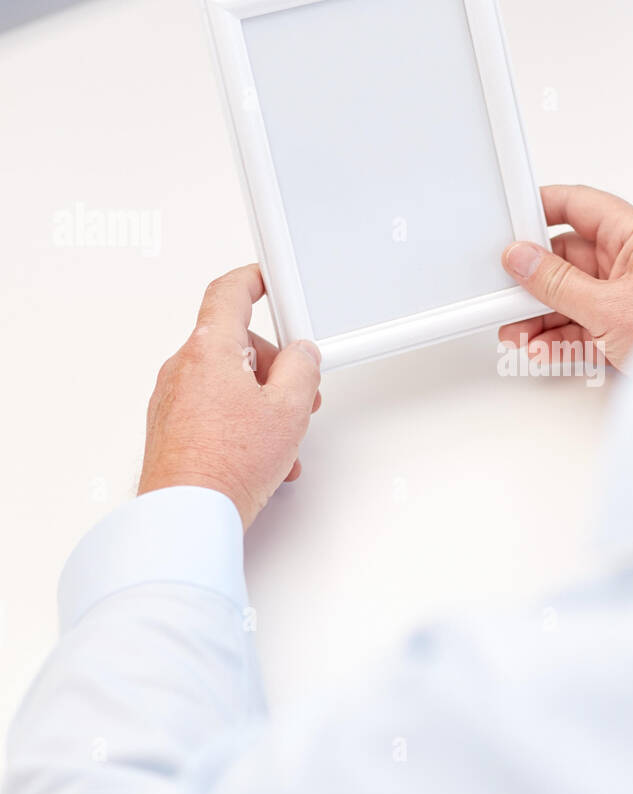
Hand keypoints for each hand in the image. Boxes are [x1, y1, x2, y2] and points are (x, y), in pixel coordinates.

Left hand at [138, 265, 322, 529]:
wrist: (188, 514)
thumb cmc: (226, 465)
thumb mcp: (289, 411)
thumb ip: (302, 371)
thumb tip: (302, 356)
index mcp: (209, 350)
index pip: (228, 293)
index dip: (253, 279)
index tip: (266, 278)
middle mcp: (183, 368)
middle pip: (235, 344)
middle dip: (273, 364)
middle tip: (298, 390)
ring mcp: (171, 399)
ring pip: (226, 381)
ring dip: (260, 399)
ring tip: (282, 435)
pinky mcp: (169, 428)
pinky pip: (212, 409)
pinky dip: (239, 420)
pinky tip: (262, 453)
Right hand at [499, 185, 632, 370]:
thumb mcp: (609, 307)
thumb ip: (558, 283)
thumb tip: (522, 259)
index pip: (581, 205)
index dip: (542, 208)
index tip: (511, 221)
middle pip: (569, 259)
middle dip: (535, 282)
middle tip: (507, 295)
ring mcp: (630, 294)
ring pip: (573, 296)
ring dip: (543, 316)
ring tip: (518, 333)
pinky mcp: (627, 325)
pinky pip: (584, 323)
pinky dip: (561, 337)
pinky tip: (541, 348)